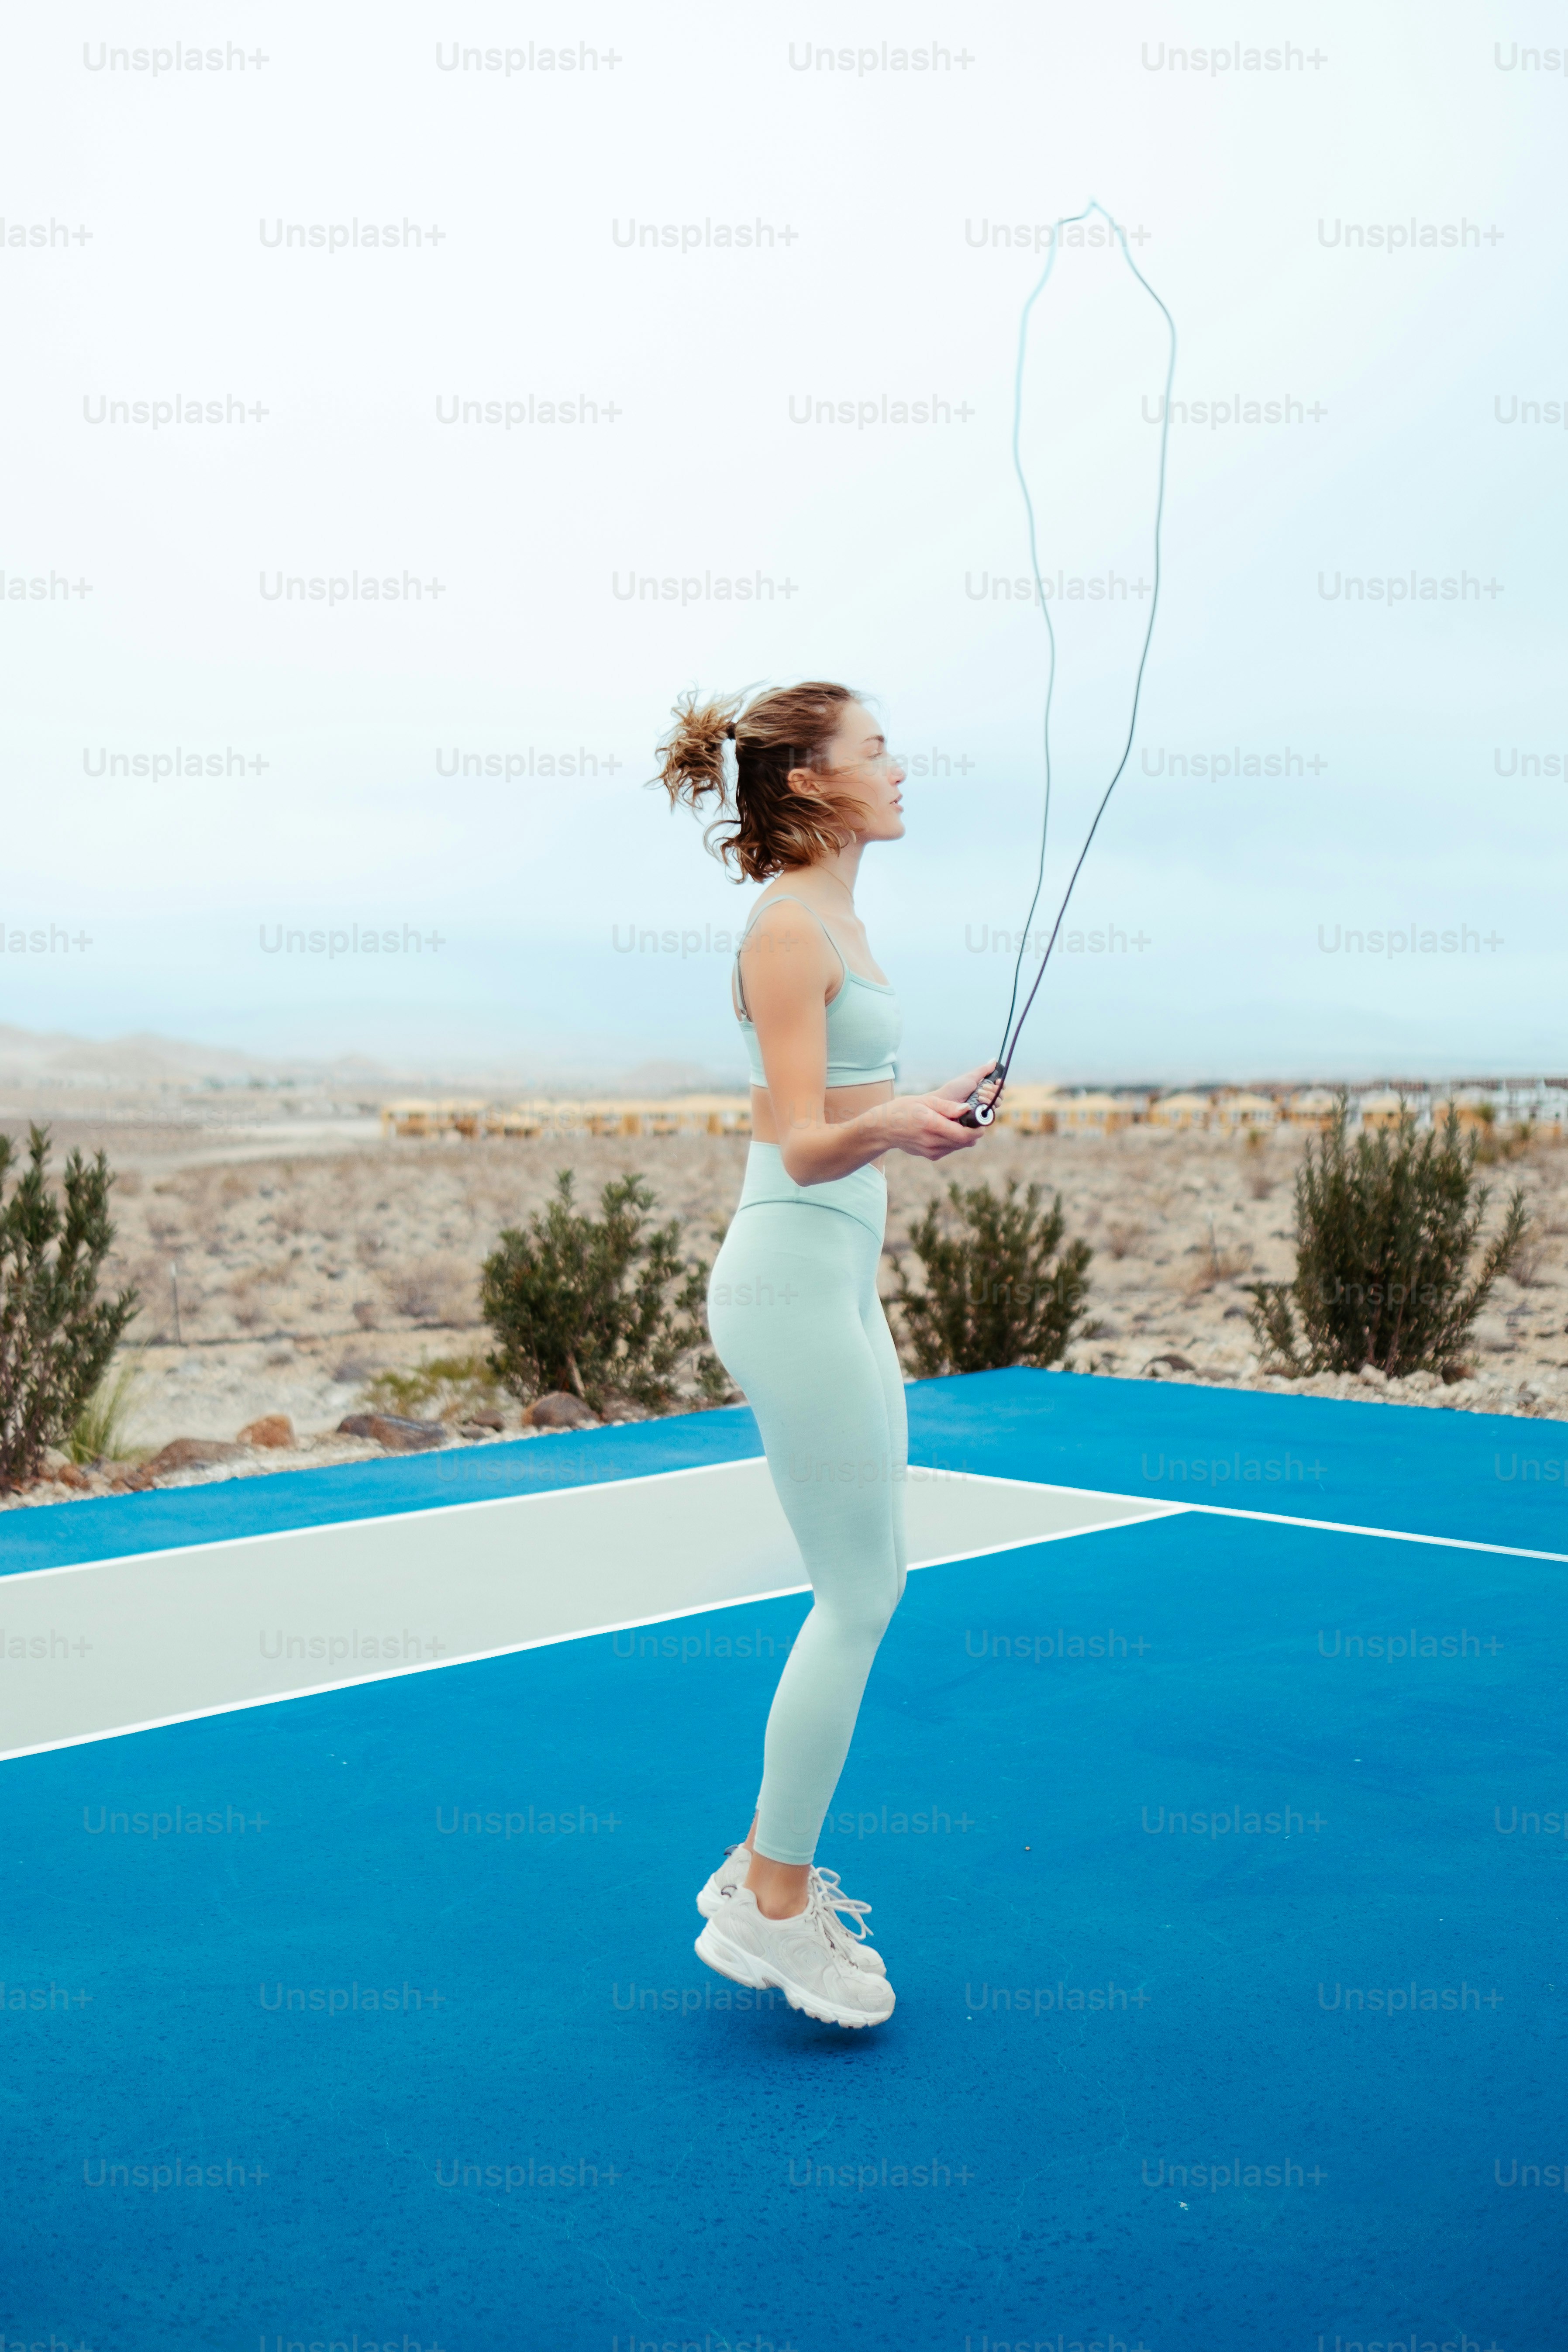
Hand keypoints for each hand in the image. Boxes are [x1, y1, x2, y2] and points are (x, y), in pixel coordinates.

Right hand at [874, 1091, 988, 1161]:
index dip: (977, 1129)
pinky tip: (946, 1129)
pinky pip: (951, 1149)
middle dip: (974, 1131)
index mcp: (932, 1125)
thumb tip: (967, 1109)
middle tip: (973, 1119)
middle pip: (966, 1142)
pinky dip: (954, 1140)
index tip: (981, 1120)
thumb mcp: (926, 1101)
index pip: (964, 1135)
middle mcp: (933, 1142)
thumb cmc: (905, 1109)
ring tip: (958, 1122)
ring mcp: (932, 1151)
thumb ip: (948, 1106)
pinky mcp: (931, 1156)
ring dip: (965, 1136)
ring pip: (960, 1146)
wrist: (885, 1129)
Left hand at [929, 1063, 1003, 1108]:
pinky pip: (990, 1115)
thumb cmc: (954, 1089)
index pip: (999, 1089)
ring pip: (997, 1105)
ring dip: (990, 1098)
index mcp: (984, 1090)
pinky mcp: (980, 1120)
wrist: (944, 1102)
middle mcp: (985, 1101)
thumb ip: (983, 1071)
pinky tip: (980, 1103)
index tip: (997, 1081)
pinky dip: (987, 1107)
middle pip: (1000, 1097)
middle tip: (981, 1089)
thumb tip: (994, 1060)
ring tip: (979, 1095)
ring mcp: (982, 1111)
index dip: (1000, 1085)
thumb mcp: (970, 1078)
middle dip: (994, 1091)